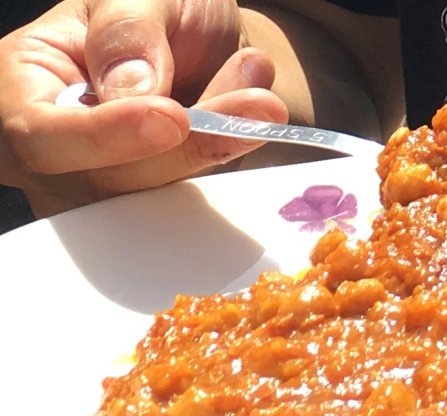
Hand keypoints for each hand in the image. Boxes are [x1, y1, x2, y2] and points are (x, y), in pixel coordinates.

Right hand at [0, 0, 287, 216]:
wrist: (203, 42)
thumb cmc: (156, 13)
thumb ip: (127, 32)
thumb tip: (130, 92)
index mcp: (23, 88)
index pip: (40, 137)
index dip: (103, 137)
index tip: (172, 117)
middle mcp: (57, 153)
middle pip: (105, 186)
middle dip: (186, 148)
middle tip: (260, 105)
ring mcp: (108, 188)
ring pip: (159, 202)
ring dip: (220, 151)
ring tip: (263, 100)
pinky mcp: (157, 206)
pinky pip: (193, 206)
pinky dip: (232, 161)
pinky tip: (258, 116)